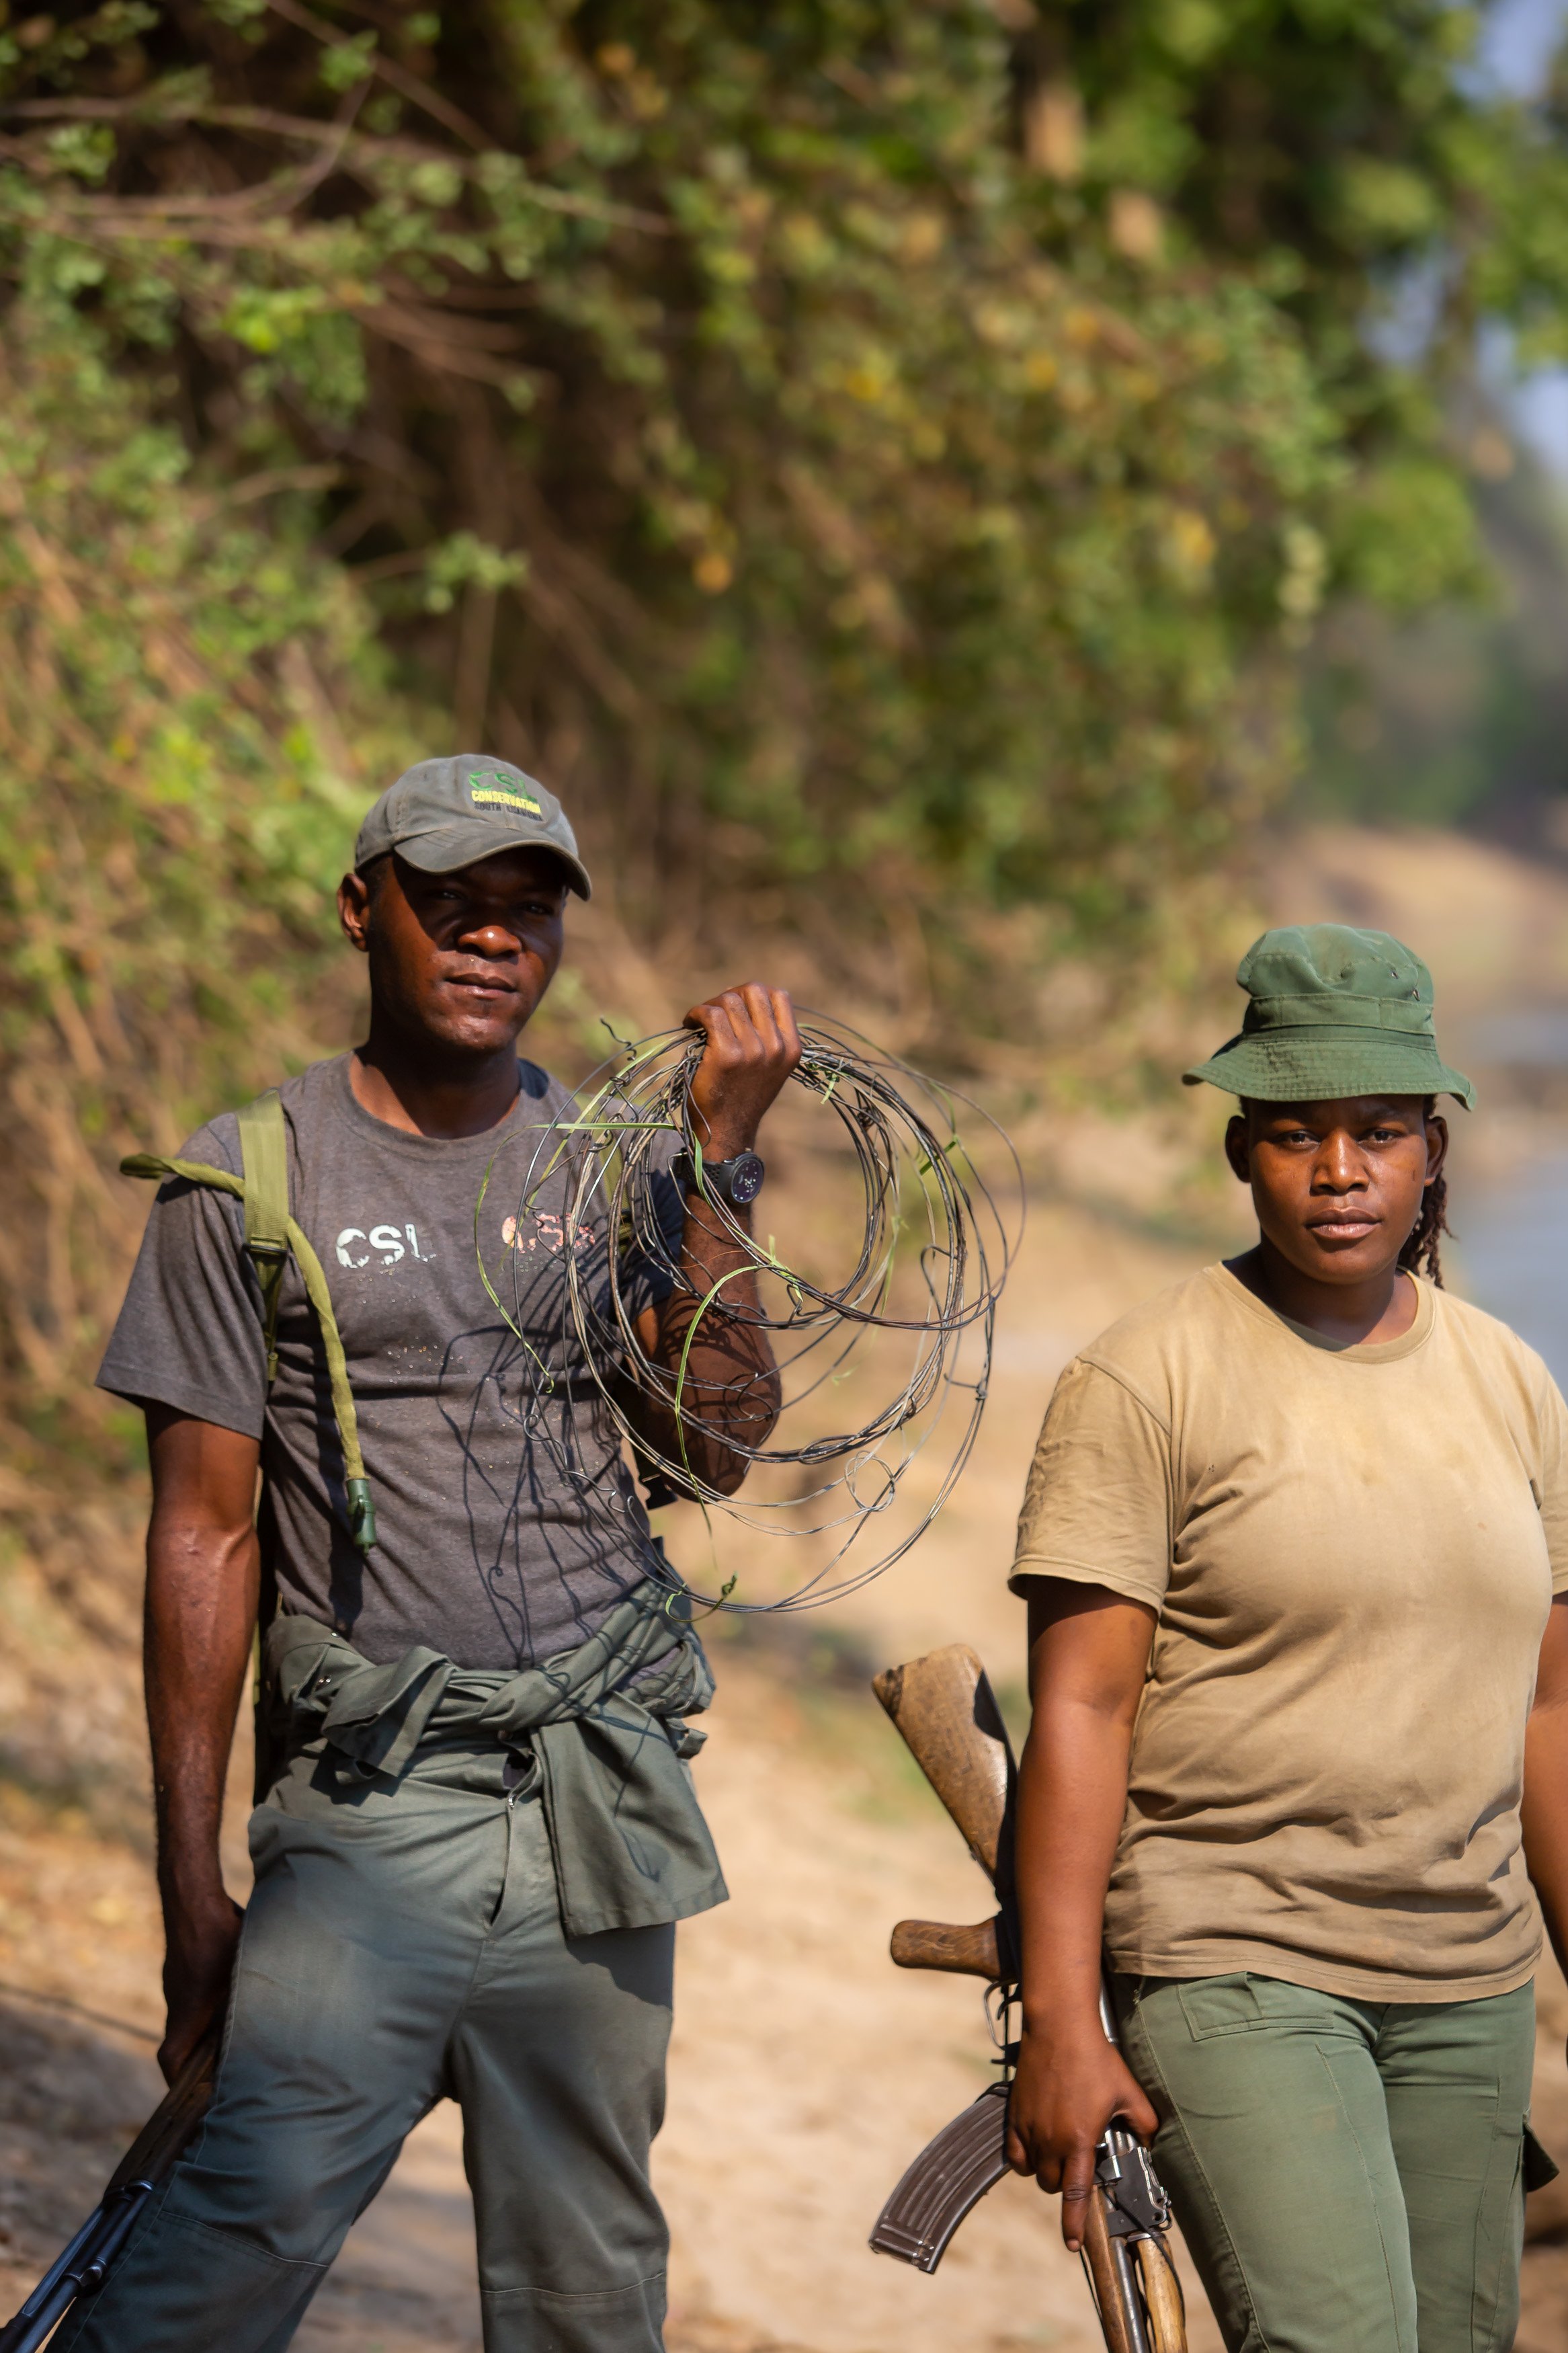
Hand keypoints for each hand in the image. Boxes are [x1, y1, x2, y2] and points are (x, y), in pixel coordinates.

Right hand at [159, 1890, 242, 2083]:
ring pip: (188, 2017)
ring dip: (205, 2029)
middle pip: (180, 2043)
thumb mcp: (242, 1973)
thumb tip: (274, 2030)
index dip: (179, 2082)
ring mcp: (176, 1984)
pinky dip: (208, 2004)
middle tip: (224, 2071)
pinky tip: (233, 1995)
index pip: (171, 2061)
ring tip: (237, 2035)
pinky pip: (192, 1995)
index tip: (194, 2096)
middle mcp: (176, 2002)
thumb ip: (250, 2003)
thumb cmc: (219, 1936)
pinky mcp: (182, 1967)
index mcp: (186, 2013)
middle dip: (198, 2060)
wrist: (192, 1898)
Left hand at [683, 983, 801, 1160]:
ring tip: (699, 1020)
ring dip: (710, 1005)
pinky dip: (696, 1013)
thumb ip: (765, 1034)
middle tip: (713, 1012)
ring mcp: (753, 1051)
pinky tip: (689, 1024)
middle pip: (754, 990)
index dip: (753, 994)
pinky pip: (711, 1015)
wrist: (725, 1131)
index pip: (779, 996)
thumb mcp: (767, 1066)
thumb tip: (736, 994)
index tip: (735, 1006)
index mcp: (791, 1048)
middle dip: (730, 994)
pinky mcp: (727, 1055)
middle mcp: (776, 1047)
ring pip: (730, 1000)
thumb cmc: (741, 1096)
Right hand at [1005, 2015, 1159, 2249]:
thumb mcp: (1128, 2092)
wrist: (1059, 2026)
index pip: (1074, 2193)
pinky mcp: (1014, 2114)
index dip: (1072, 2223)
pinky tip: (1036, 2146)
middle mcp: (1051, 2139)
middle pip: (1053, 2184)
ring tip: (1061, 2149)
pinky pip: (1014, 2153)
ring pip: (1033, 2170)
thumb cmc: (1096, 2058)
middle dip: (1066, 2183)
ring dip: (1047, 2170)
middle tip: (1080, 2161)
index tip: (1071, 2244)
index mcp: (1079, 2139)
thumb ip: (1144, 2124)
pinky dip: (1024, 2158)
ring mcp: (1029, 2127)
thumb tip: (1151, 2145)